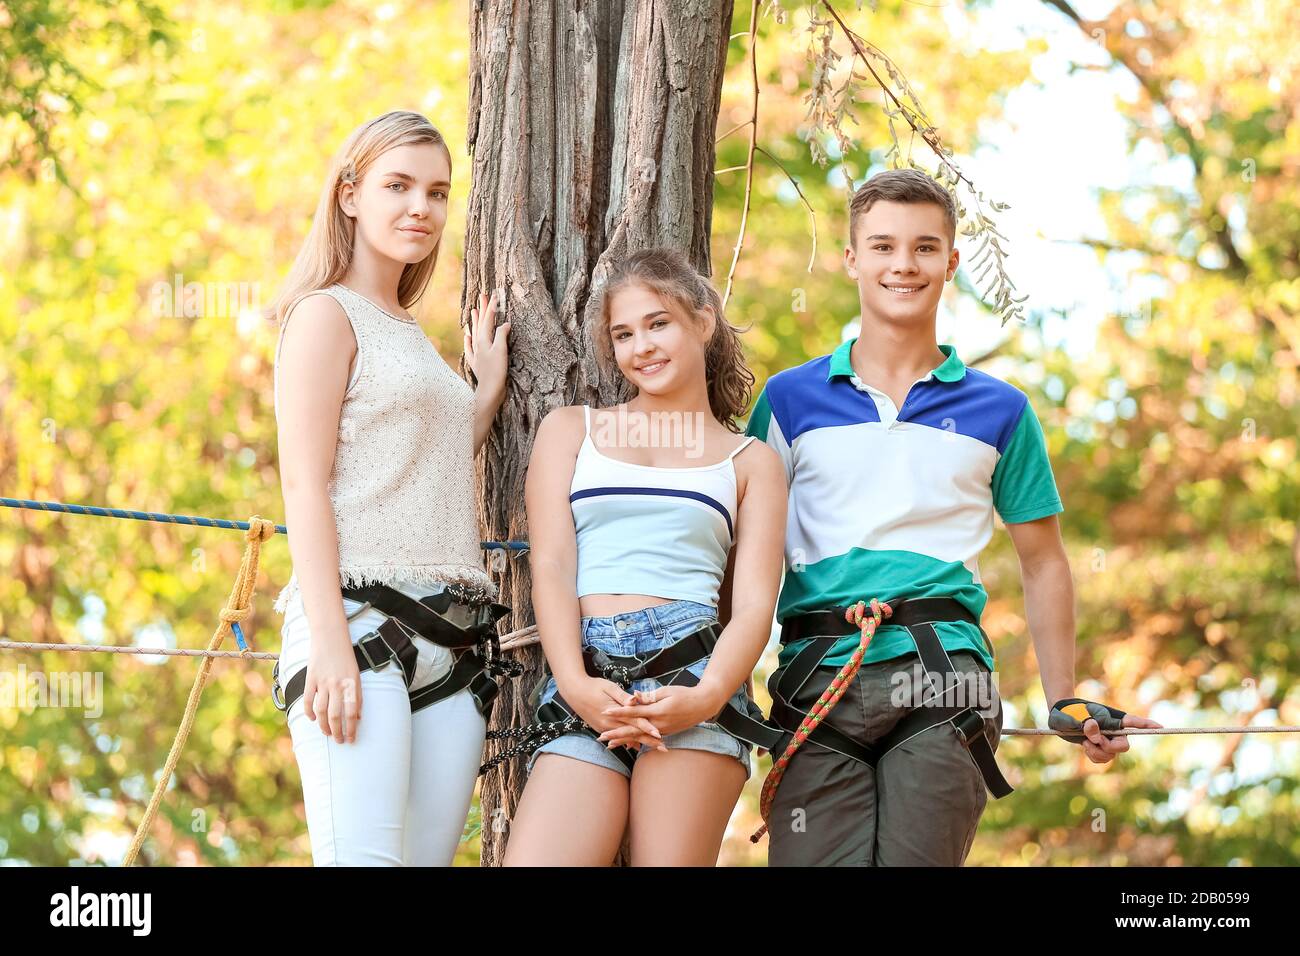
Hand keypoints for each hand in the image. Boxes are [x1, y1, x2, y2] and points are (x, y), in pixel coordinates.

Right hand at [303, 636, 362, 743]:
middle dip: (336, 732)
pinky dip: (309, 713)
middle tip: (338, 741)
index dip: (351, 729)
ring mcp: (322, 682)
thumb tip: (357, 718)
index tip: (351, 740)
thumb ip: (357, 696)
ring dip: (323, 725)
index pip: (351, 713)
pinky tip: (312, 719)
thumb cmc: (346, 657)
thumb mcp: (357, 676)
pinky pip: (307, 700)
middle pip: (335, 715)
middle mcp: (337, 684)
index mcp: (351, 684)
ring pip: (320, 711)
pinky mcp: (310, 678)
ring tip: (327, 732)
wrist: (330, 636)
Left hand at [464, 289, 509, 397]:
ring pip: (474, 333)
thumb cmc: (496, 371)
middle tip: (482, 296)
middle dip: (482, 310)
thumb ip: (502, 335)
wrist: (489, 391)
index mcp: (484, 340)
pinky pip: (470, 348)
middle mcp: (478, 345)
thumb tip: (505, 323)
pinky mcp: (477, 364)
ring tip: (472, 310)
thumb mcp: (501, 351)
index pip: (488, 319)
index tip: (494, 296)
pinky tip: (467, 336)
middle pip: (480, 324)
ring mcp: (476, 354)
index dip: (492, 308)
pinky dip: (469, 340)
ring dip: (474, 321)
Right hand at [562, 676, 664, 753]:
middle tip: (664, 748)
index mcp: (614, 713)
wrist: (574, 692)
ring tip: (654, 748)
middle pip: (633, 734)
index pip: (635, 722)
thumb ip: (623, 697)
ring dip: (640, 742)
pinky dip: (627, 741)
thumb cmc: (593, 686)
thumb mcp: (609, 687)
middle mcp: (609, 724)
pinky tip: (637, 746)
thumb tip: (636, 701)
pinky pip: (617, 737)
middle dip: (649, 741)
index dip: (648, 728)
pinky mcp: (601, 728)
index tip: (660, 735)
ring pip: (626, 738)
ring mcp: (604, 728)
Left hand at [599, 684, 723, 741]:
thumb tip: (633, 697)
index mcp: (657, 711)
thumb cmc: (685, 694)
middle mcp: (658, 724)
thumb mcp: (666, 691)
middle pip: (633, 730)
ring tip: (610, 745)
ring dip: (624, 741)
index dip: (618, 712)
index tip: (605, 711)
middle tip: (600, 737)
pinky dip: (637, 741)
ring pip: (639, 737)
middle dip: (616, 734)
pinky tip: (628, 745)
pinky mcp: (665, 732)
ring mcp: (662, 730)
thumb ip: (648, 697)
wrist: (702, 706)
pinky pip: (648, 739)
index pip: (633, 712)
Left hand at [1081, 712, 1162, 763]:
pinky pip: (1102, 760)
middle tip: (1094, 740)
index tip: (1160, 727)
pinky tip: (1086, 746)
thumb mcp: (1080, 716)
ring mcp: (1109, 741)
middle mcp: (1115, 731)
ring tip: (1085, 741)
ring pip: (1111, 755)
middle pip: (1123, 746)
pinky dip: (1093, 755)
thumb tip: (1094, 731)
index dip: (1148, 725)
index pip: (1134, 723)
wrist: (1063, 717)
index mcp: (1115, 719)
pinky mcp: (1101, 749)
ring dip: (1097, 751)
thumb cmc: (1074, 712)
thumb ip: (1088, 724)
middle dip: (1108, 747)